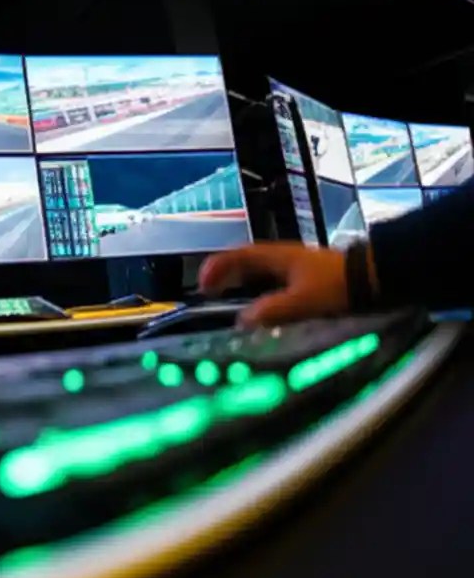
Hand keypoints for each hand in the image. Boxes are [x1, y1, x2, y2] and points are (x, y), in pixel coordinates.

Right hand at [199, 242, 350, 326]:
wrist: (374, 278)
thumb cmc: (338, 285)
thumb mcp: (303, 301)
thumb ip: (272, 311)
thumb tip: (243, 321)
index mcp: (278, 256)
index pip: (238, 256)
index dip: (217, 268)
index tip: (202, 284)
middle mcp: (283, 257)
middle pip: (244, 260)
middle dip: (223, 273)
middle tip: (208, 290)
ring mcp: (294, 265)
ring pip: (257, 269)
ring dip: (239, 280)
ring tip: (227, 296)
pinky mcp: (305, 276)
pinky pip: (270, 278)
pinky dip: (257, 287)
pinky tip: (259, 303)